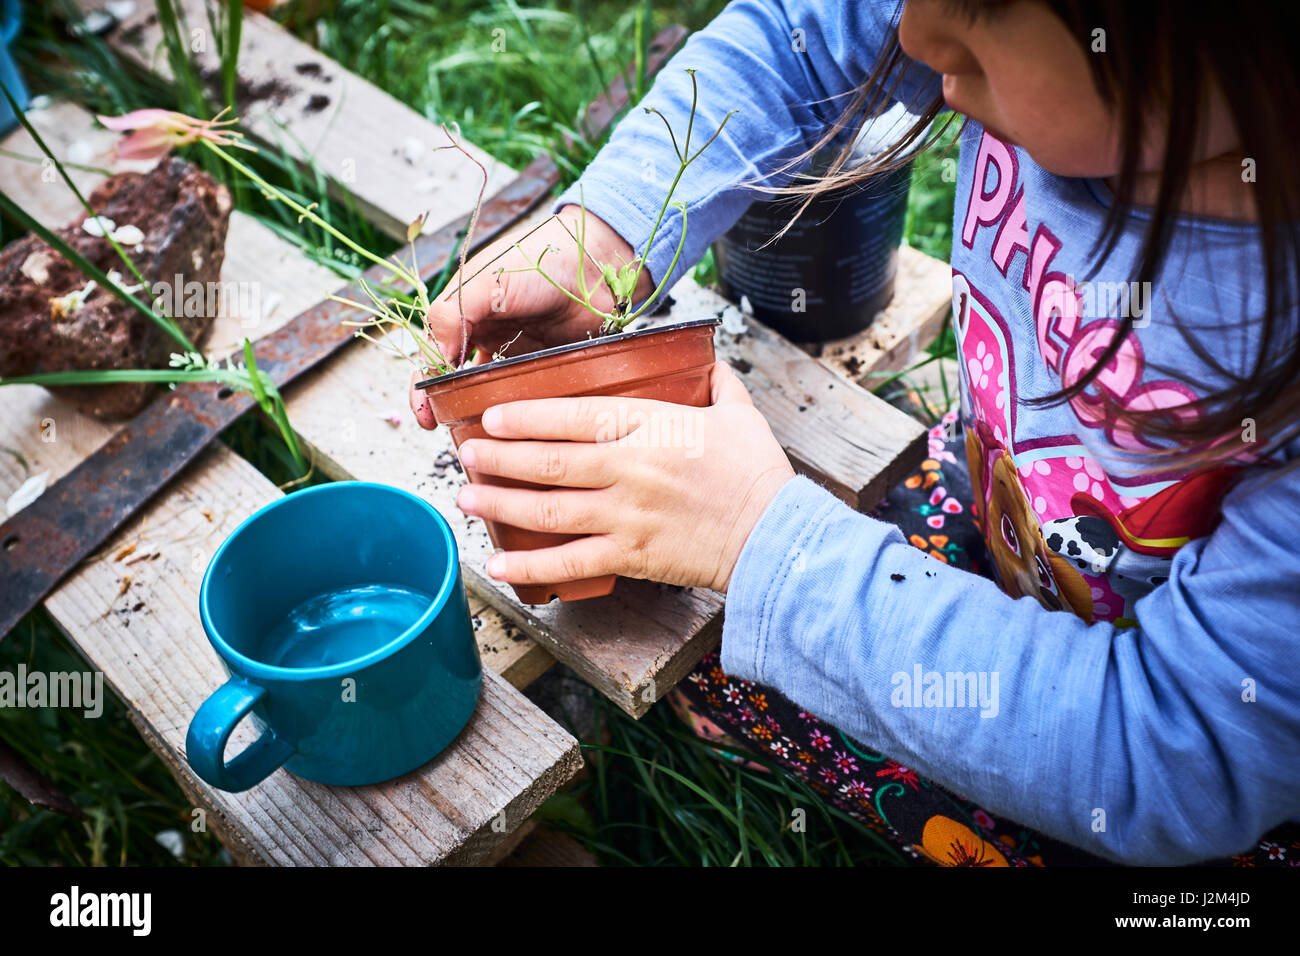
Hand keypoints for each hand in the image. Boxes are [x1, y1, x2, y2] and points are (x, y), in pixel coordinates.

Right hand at [409, 204, 655, 427]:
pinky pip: (529, 392)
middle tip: (442, 427)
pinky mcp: (546, 365)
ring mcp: (517, 353)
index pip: (435, 355)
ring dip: (484, 411)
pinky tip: (520, 423)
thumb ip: (453, 313)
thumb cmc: (540, 262)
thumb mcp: (486, 281)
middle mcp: (487, 335)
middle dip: (447, 406)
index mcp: (465, 313)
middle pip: (459, 379)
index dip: (425, 385)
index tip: (424, 413)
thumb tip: (439, 357)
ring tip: (482, 433)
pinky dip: (522, 408)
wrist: (595, 264)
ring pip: (493, 391)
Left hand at [453, 361, 795, 591]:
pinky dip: (530, 567)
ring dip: (501, 506)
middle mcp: (628, 470)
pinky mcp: (629, 557)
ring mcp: (625, 516)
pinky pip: (569, 563)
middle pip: (547, 462)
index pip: (573, 416)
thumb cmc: (757, 473)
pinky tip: (500, 565)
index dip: (525, 415)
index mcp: (650, 428)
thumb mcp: (739, 412)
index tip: (492, 414)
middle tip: (465, 455)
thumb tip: (705, 361)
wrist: (775, 535)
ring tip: (467, 500)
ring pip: (548, 511)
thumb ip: (715, 382)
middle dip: (498, 459)